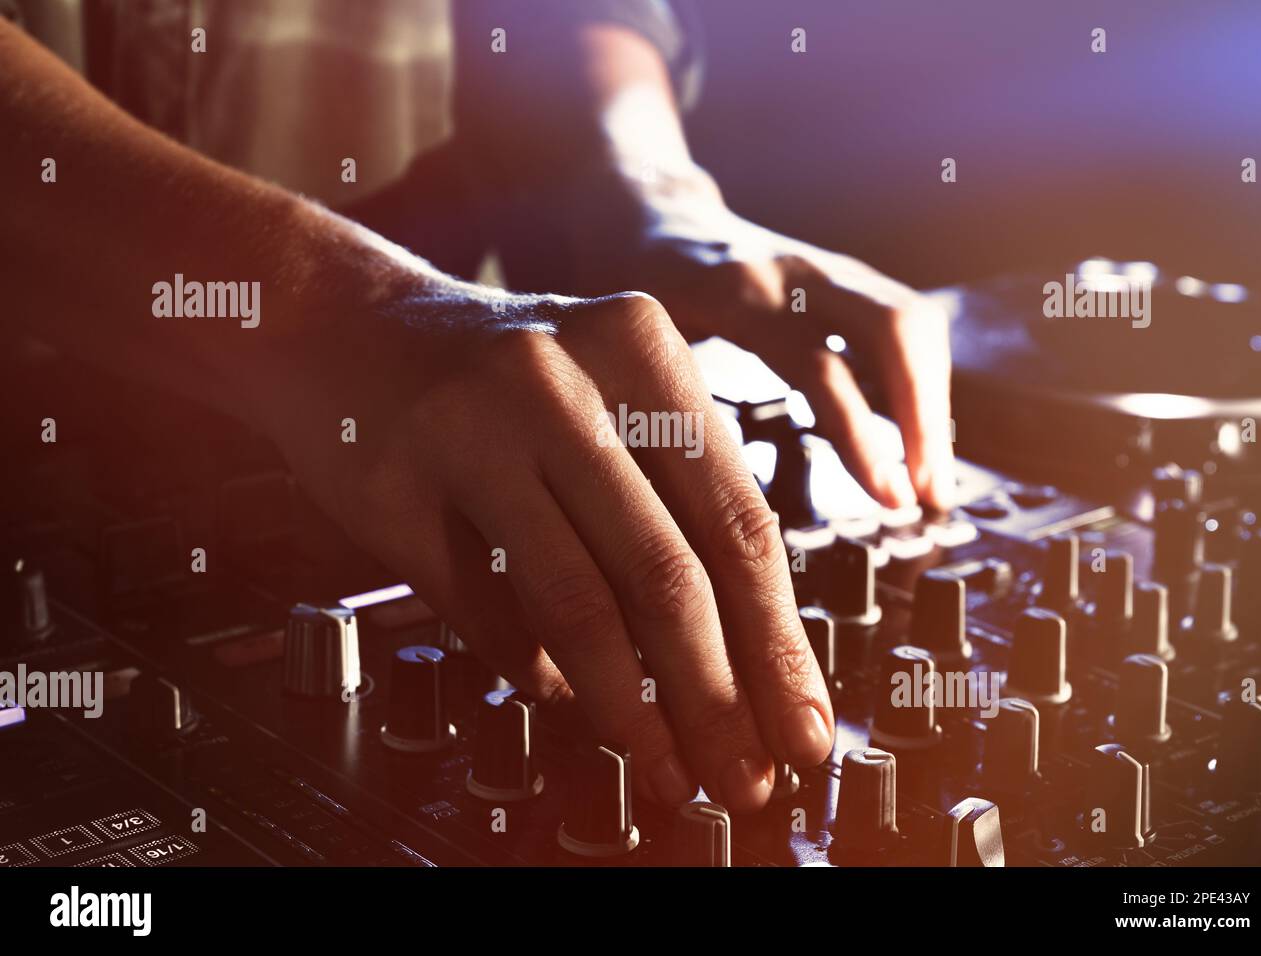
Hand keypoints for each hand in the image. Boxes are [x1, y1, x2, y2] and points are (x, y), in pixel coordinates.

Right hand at [266, 279, 833, 811]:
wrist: (343, 320)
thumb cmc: (498, 377)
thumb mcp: (607, 396)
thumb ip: (673, 500)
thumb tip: (740, 653)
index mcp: (641, 349)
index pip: (739, 522)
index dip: (777, 641)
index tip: (799, 722)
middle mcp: (563, 379)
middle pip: (669, 572)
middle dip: (716, 697)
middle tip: (743, 774)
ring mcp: (472, 427)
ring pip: (578, 602)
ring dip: (629, 710)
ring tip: (664, 768)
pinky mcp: (396, 483)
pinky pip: (482, 612)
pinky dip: (534, 671)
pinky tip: (565, 698)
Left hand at [576, 172, 955, 510]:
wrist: (645, 209)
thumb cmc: (631, 282)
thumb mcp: (630, 336)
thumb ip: (658, 394)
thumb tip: (681, 495)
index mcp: (738, 294)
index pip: (820, 365)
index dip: (860, 436)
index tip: (888, 497)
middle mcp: (795, 273)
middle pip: (895, 329)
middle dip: (925, 416)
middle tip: (929, 493)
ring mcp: (826, 269)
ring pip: (911, 322)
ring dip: (932, 402)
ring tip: (930, 480)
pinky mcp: (843, 280)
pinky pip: (902, 325)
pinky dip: (920, 381)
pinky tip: (915, 438)